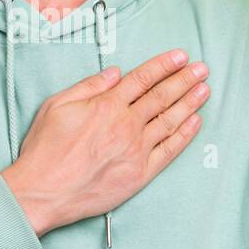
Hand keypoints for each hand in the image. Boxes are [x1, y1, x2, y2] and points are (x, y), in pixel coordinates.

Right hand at [1, 48, 210, 234]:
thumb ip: (89, 86)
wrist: (43, 192)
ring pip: (170, 121)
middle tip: (202, 69)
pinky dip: (184, 135)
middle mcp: (126, 125)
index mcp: (107, 106)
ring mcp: (136, 150)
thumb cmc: (45, 150)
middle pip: (162, 96)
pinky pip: (169, 150)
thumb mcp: (57, 105)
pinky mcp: (140, 174)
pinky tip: (195, 122)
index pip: (143, 78)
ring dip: (190, 102)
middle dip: (184, 79)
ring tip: (205, 89)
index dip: (164, 65)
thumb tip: (115, 72)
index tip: (180, 56)